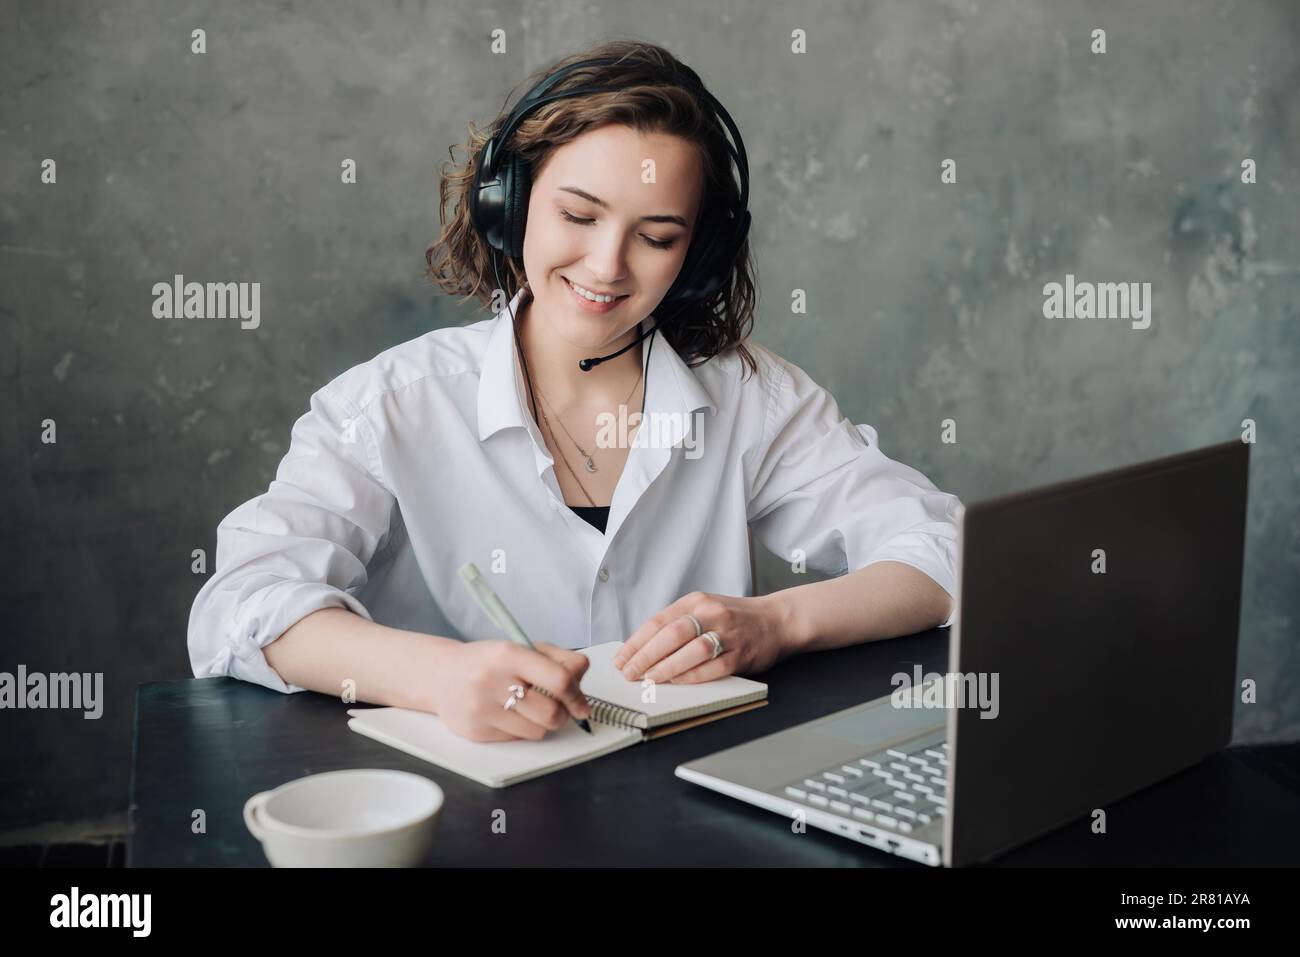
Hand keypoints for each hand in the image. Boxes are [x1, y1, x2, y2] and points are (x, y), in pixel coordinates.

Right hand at [427, 640, 591, 741]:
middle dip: (562, 715)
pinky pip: (517, 739)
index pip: (558, 679)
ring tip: (528, 708)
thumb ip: (558, 659)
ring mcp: (481, 708)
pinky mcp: (476, 731)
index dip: (577, 696)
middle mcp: (492, 680)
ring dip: (541, 723)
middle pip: (551, 713)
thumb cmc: (488, 661)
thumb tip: (582, 672)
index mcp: (508, 654)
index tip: (582, 705)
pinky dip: (521, 729)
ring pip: (537, 731)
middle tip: (558, 708)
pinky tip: (508, 714)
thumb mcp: (523, 649)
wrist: (441, 675)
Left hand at [612, 592, 792, 684]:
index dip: (636, 642)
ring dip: (666, 667)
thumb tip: (642, 648)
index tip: (621, 658)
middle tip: (629, 673)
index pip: (658, 621)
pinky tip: (677, 682)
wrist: (776, 620)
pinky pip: (713, 667)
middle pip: (671, 635)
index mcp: (696, 601)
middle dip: (645, 656)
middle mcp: (711, 614)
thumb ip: (677, 623)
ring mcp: (728, 634)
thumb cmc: (735, 618)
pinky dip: (692, 676)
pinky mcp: (741, 654)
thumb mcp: (704, 609)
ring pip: (691, 651)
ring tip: (648, 680)